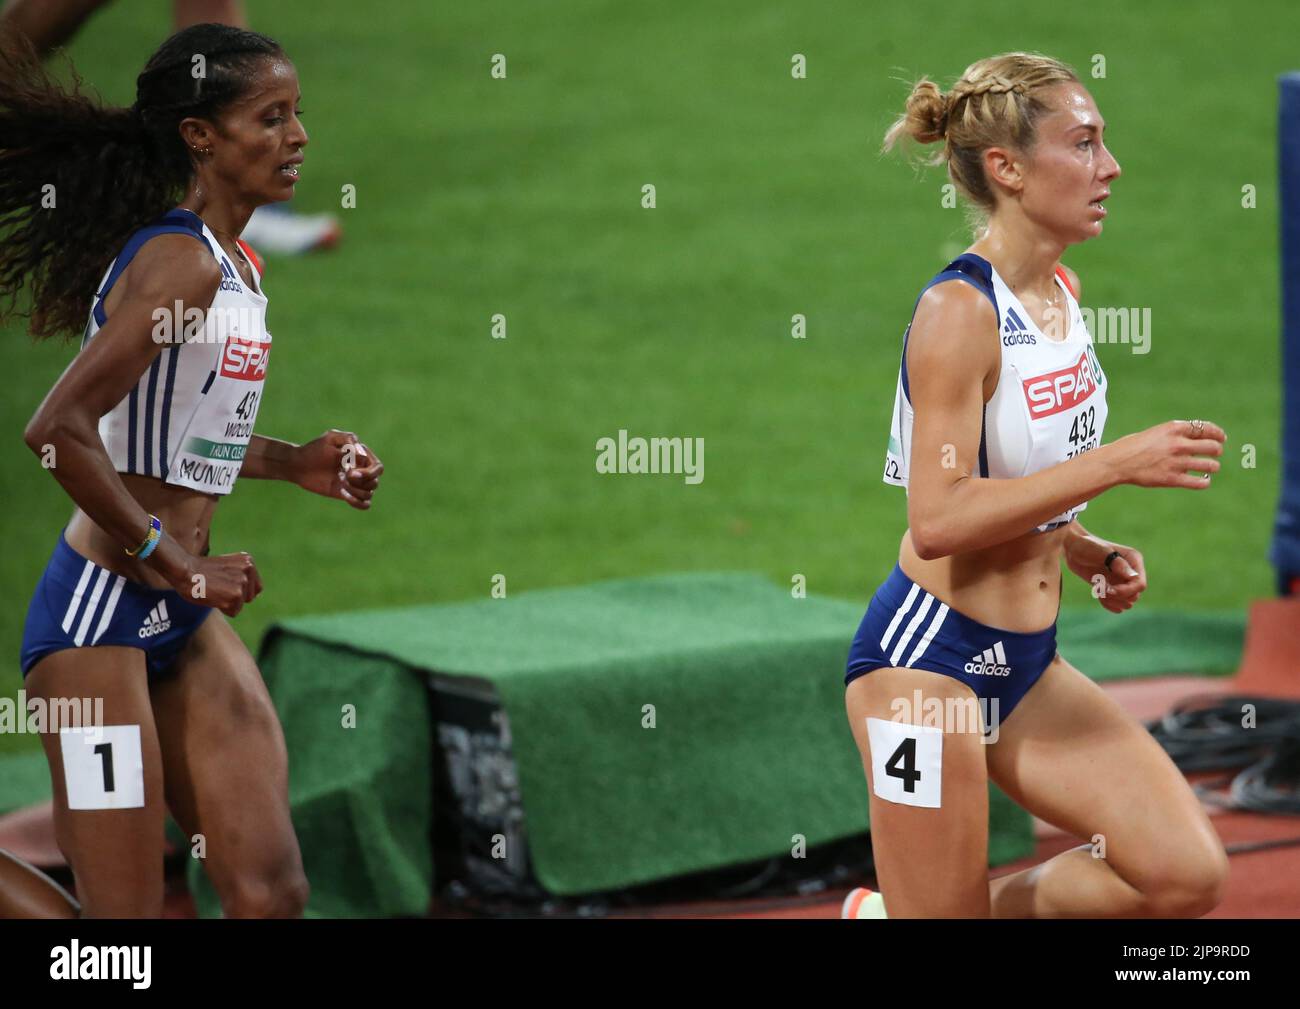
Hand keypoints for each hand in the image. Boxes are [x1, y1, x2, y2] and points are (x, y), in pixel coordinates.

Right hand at [167, 552, 262, 616]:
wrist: (184, 571)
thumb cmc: (200, 570)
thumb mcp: (227, 566)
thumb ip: (241, 575)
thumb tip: (255, 594)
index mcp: (248, 561)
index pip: (256, 588)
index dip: (240, 591)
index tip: (225, 584)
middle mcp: (249, 569)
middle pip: (249, 598)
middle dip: (235, 597)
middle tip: (217, 587)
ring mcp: (243, 583)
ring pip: (240, 605)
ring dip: (227, 603)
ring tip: (214, 590)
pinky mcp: (235, 596)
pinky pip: (233, 612)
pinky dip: (222, 609)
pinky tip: (212, 597)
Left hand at [291, 429, 383, 509]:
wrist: (299, 465)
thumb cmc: (314, 450)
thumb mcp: (330, 438)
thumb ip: (349, 439)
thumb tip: (362, 454)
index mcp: (361, 456)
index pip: (377, 467)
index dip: (368, 472)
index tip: (349, 471)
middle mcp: (361, 470)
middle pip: (375, 482)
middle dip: (360, 482)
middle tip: (342, 476)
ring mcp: (355, 484)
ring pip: (369, 493)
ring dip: (356, 491)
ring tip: (340, 484)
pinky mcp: (348, 494)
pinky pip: (364, 504)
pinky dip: (358, 503)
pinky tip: (344, 495)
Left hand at [1065, 533, 1145, 612]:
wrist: (1073, 548)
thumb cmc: (1087, 545)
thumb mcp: (1101, 551)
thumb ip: (1117, 563)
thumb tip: (1132, 577)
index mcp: (1134, 560)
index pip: (1140, 584)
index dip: (1126, 591)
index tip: (1108, 589)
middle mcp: (1131, 572)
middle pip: (1134, 595)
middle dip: (1117, 596)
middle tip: (1100, 588)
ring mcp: (1122, 581)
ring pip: (1127, 602)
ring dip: (1112, 601)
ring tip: (1098, 590)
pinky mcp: (1113, 588)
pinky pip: (1118, 605)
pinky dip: (1109, 604)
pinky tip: (1098, 596)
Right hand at [1109, 419, 1224, 488]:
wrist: (1118, 462)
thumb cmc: (1135, 446)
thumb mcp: (1158, 433)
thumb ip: (1178, 435)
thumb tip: (1201, 441)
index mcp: (1174, 429)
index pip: (1206, 429)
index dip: (1218, 434)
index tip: (1221, 438)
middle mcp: (1178, 444)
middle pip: (1213, 447)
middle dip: (1217, 450)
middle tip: (1214, 454)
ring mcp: (1176, 462)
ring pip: (1210, 465)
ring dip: (1212, 466)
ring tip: (1208, 468)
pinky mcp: (1172, 479)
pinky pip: (1200, 482)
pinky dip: (1205, 481)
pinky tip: (1202, 480)